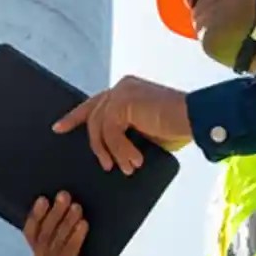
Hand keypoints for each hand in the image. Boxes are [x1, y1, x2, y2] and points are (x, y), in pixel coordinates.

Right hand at [23, 190, 122, 255]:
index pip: (30, 233)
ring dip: (66, 222)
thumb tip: (68, 200)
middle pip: (44, 235)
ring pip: (56, 242)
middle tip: (64, 196)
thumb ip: (64, 229)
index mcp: (39, 255)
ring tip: (76, 207)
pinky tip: (83, 224)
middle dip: (54, 214)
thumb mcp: (70, 244)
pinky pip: (69, 252)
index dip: (35, 216)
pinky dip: (76, 236)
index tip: (42, 199)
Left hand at [52, 75, 192, 174]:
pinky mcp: (124, 102)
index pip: (97, 103)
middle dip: (75, 123)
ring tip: (124, 168)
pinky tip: (134, 160)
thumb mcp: (144, 133)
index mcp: (127, 92)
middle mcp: (122, 87)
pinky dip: (121, 149)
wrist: (196, 119)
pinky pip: (111, 132)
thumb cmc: (177, 128)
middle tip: (60, 133)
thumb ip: (125, 135)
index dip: (77, 116)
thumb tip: (109, 155)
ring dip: (110, 151)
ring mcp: (122, 93)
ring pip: (100, 126)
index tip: (59, 127)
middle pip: (92, 110)